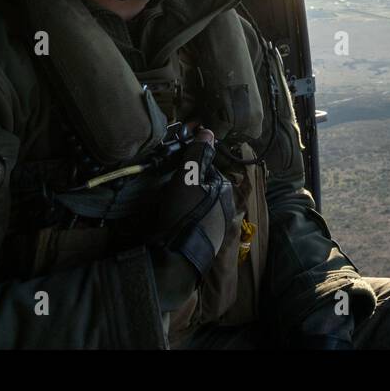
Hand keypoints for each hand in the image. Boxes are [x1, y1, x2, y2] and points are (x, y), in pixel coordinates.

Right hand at [149, 128, 233, 310]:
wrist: (174, 259)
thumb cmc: (184, 213)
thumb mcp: (188, 178)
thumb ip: (197, 155)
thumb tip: (209, 131)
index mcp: (225, 192)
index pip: (207, 170)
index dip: (190, 166)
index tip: (174, 167)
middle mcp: (224, 211)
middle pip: (202, 189)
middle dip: (186, 186)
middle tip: (166, 186)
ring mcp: (214, 230)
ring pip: (197, 208)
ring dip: (182, 204)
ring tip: (164, 203)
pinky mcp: (201, 245)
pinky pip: (191, 224)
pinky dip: (181, 220)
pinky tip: (167, 220)